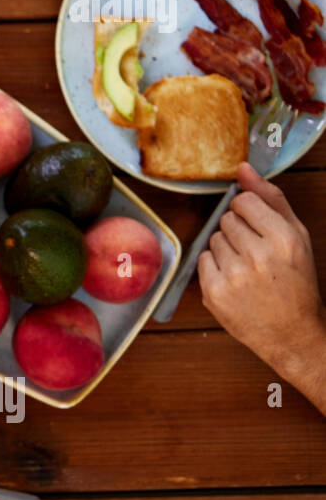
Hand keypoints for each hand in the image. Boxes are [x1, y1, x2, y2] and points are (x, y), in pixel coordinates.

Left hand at [199, 163, 325, 400]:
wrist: (292, 332)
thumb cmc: (296, 282)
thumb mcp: (296, 237)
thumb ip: (271, 199)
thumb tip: (243, 167)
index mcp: (284, 239)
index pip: (244, 201)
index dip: (249, 213)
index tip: (259, 228)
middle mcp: (258, 255)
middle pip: (226, 219)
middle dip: (238, 232)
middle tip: (255, 254)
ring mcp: (234, 275)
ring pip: (213, 238)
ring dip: (225, 249)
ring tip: (247, 268)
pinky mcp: (214, 292)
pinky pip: (202, 259)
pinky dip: (214, 267)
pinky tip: (234, 280)